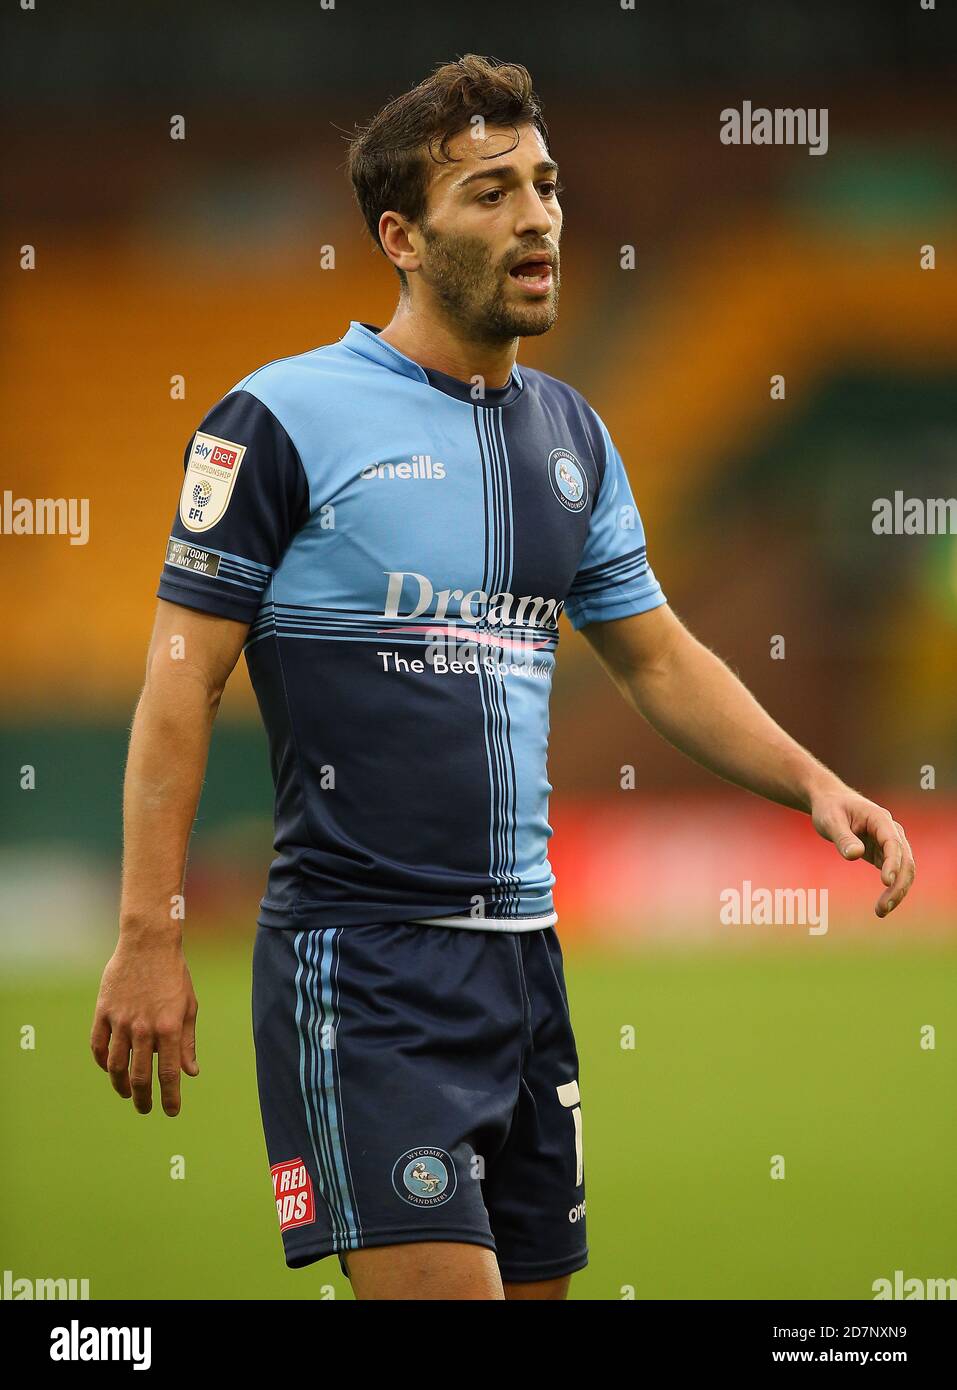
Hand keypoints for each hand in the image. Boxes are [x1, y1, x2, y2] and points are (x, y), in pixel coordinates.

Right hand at [90, 936, 198, 1115]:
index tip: (170, 1112)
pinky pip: (98, 1046)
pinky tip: (109, 1068)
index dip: (170, 1096)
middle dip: (143, 1098)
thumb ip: (187, 1042)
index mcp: (170, 1027)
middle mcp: (144, 1028)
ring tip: (126, 1093)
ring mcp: (121, 1021)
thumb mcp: (189, 1006)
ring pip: (116, 1066)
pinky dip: (102, 1062)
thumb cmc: (174, 975)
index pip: (169, 1073)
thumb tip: (191, 1073)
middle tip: (145, 1108)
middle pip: (140, 1076)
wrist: (148, 944)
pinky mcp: (103, 1012)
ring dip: (120, 1085)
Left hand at [810, 790, 915, 917]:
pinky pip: (894, 873)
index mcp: (880, 819)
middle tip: (883, 907)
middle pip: (905, 860)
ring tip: (881, 911)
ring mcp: (890, 843)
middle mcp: (891, 831)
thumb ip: (842, 837)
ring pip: (904, 870)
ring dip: (897, 891)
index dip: (892, 863)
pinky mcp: (884, 854)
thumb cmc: (830, 808)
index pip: (893, 843)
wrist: (831, 802)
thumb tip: (855, 855)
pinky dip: (892, 889)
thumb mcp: (830, 820)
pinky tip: (882, 906)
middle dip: (898, 885)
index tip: (886, 882)